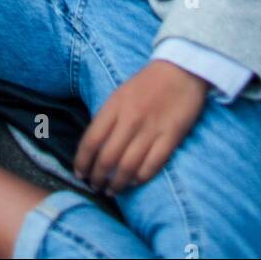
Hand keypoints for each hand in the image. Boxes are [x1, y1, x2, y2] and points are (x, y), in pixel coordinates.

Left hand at [73, 60, 208, 194]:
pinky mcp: (171, 136)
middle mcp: (130, 119)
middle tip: (96, 186)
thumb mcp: (120, 94)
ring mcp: (151, 129)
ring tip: (112, 190)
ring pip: (128, 166)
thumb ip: (107, 118)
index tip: (79, 174)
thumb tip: (94, 146)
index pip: (91, 141)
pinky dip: (140, 178)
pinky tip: (134, 181)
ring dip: (117, 183)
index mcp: (114, 106)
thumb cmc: (147, 83)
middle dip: (98, 177)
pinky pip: (152, 165)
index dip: (82, 162)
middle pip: (107, 158)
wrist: (180, 69)